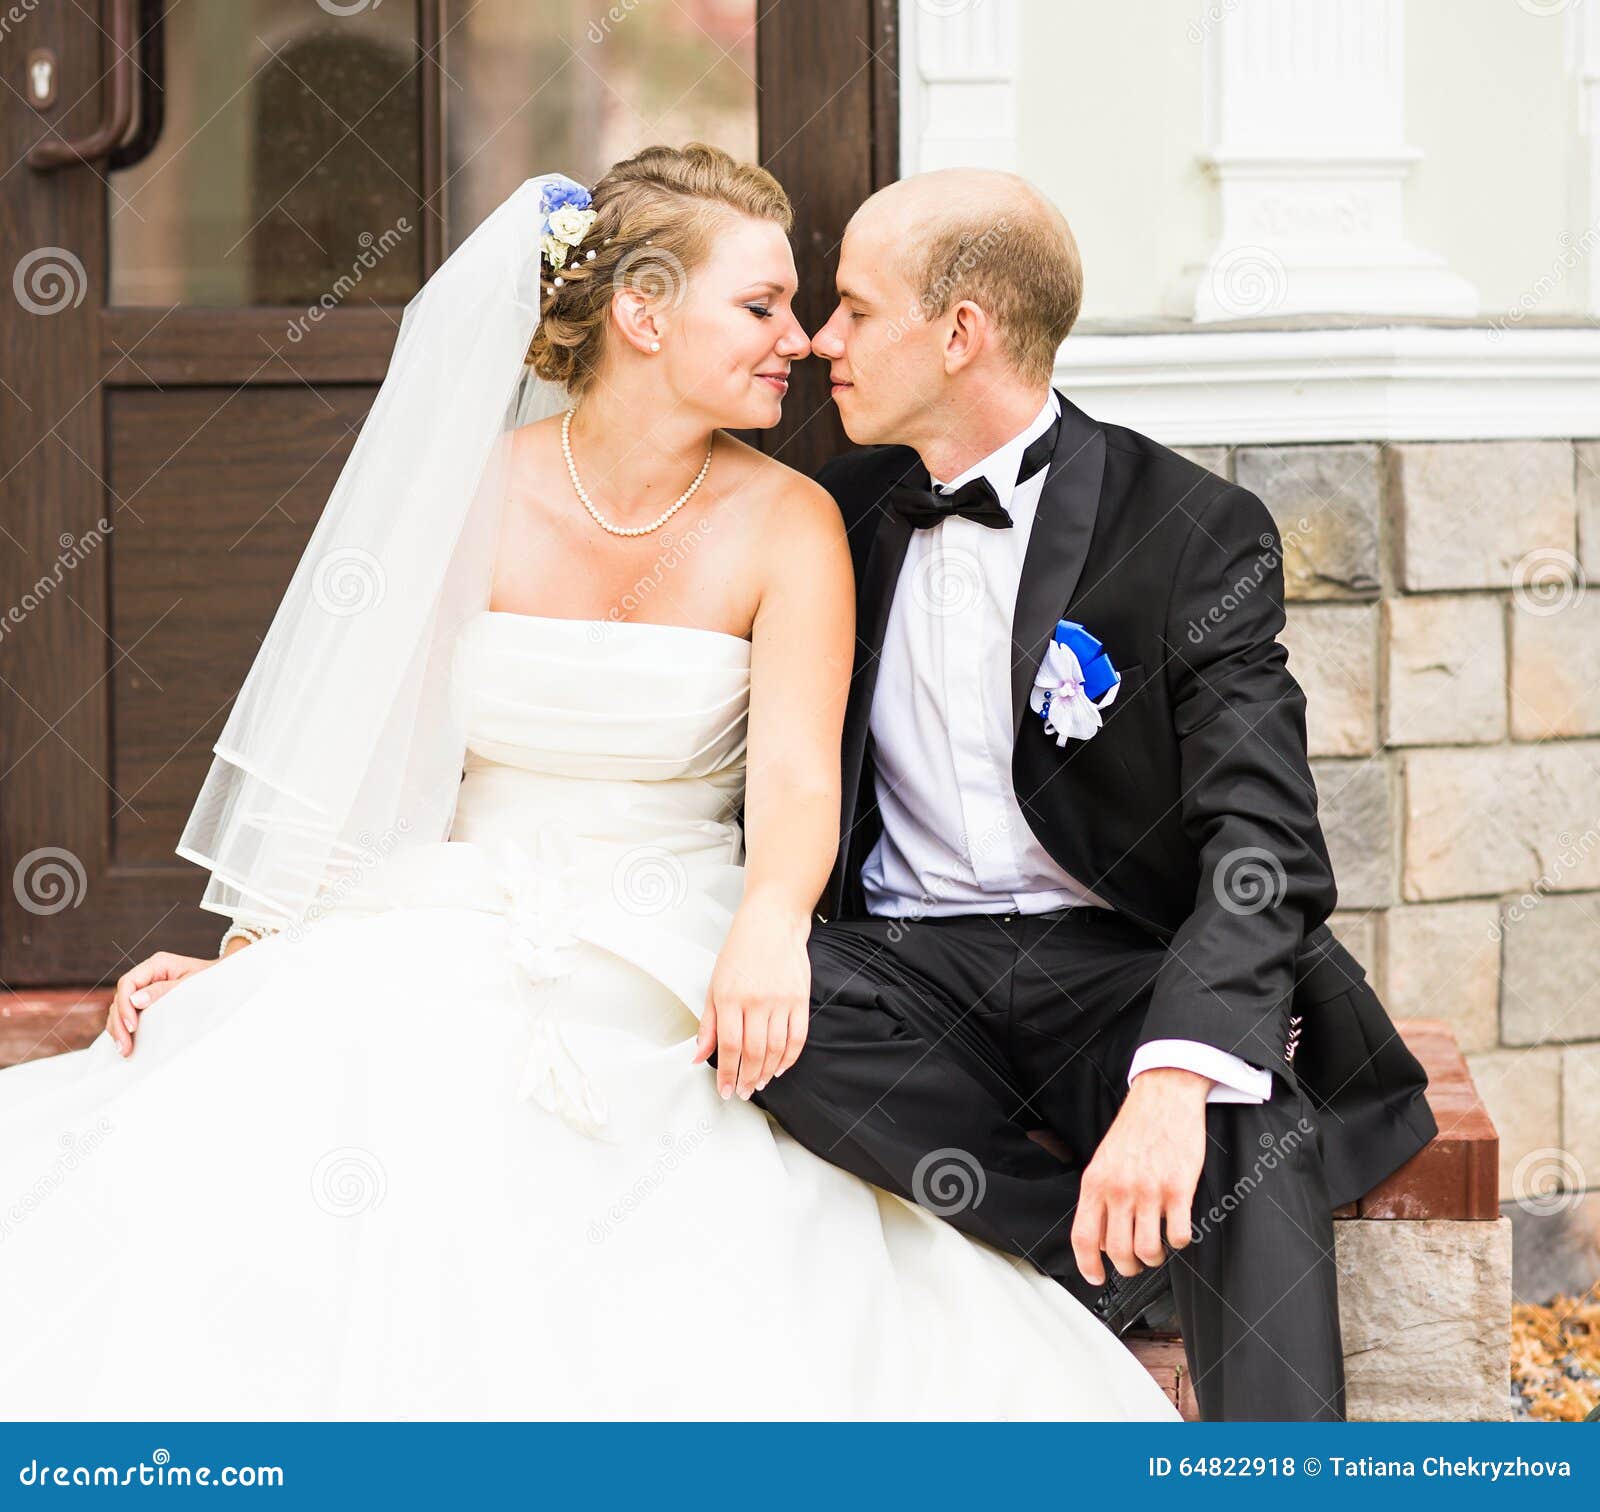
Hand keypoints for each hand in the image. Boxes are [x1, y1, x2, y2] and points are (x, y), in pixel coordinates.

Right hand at [107, 951, 216, 1058]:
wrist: (225, 981)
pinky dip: (124, 1028)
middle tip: (124, 1047)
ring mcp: (146, 987)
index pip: (128, 982)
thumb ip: (163, 991)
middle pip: (121, 997)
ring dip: (118, 1029)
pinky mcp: (147, 1001)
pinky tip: (126, 1043)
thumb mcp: (190, 984)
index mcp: (157, 964)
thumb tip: (135, 1000)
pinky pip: (128, 1014)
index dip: (125, 1006)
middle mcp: (148, 974)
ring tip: (124, 1050)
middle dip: (119, 1023)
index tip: (132, 1027)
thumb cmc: (210, 979)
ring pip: (120, 1007)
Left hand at [691, 894, 809, 1099]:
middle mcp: (755, 1001)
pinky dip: (789, 1058)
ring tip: (759, 1083)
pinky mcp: (800, 999)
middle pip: (753, 1053)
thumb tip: (699, 1056)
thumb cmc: (741, 950)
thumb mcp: (715, 985)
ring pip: (775, 1049)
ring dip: (767, 1073)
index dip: (727, 1074)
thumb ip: (707, 1024)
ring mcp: (781, 1000)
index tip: (725, 1090)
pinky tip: (780, 1067)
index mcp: (730, 997)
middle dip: (747, 1079)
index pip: (728, 1046)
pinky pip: (797, 1037)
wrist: (772, 921)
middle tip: (743, 1092)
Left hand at [1071, 1066, 1208, 1285]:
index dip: (1087, 1265)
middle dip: (1128, 1267)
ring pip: (1148, 1250)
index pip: (1084, 1236)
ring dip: (1154, 1258)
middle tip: (1135, 1264)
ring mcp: (1149, 1190)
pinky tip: (1178, 1230)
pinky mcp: (1179, 1189)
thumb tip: (1100, 1237)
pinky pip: (1178, 1235)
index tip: (1095, 1277)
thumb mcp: (1104, 1160)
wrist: (1164, 1096)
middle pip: (1118, 1251)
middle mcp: (1119, 1189)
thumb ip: (1100, 1197)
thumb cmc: (1135, 1128)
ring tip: (1157, 1248)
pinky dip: (1179, 1241)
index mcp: (1095, 1182)